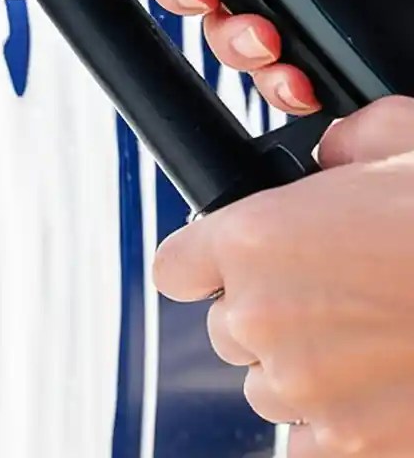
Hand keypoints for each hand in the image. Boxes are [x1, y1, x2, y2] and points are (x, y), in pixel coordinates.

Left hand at [154, 96, 413, 455]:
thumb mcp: (404, 140)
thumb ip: (344, 146)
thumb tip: (329, 152)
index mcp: (253, 237)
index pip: (176, 268)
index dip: (206, 268)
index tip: (230, 270)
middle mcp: (260, 314)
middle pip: (227, 330)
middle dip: (272, 318)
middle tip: (340, 302)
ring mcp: (300, 386)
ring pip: (268, 388)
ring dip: (306, 374)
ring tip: (375, 344)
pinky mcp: (346, 443)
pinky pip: (309, 443)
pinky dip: (339, 426)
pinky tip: (380, 392)